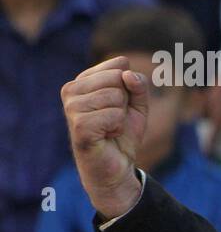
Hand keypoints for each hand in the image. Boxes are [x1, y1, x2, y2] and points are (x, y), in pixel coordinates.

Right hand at [61, 56, 147, 219]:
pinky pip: (113, 115)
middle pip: (118, 78)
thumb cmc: (122, 134)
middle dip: (126, 102)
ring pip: (116, 96)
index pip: (119, 65)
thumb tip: (127, 74)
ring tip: (109, 129)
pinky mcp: (78, 125)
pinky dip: (117, 128)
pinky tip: (106, 136)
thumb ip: (138, 84)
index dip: (130, 88)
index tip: (120, 105)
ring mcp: (71, 107)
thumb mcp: (138, 105)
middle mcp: (71, 90)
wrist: (116, 167)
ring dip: (121, 117)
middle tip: (115, 120)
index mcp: (83, 80)